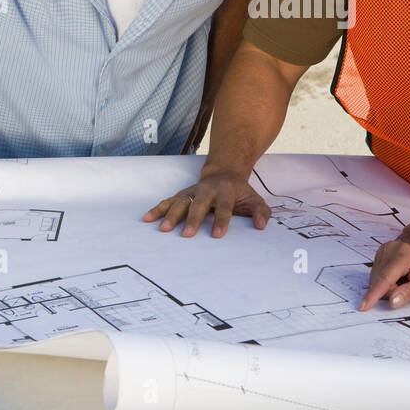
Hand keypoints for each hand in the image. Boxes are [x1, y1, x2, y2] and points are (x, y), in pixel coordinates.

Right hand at [141, 170, 270, 237]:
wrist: (225, 174)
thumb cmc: (240, 193)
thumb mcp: (254, 200)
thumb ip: (260, 212)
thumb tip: (262, 225)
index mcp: (226, 191)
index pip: (225, 207)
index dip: (221, 220)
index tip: (217, 235)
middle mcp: (207, 190)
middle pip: (199, 204)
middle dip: (192, 219)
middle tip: (187, 235)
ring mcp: (193, 192)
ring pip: (181, 202)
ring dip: (171, 215)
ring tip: (164, 229)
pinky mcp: (183, 195)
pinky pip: (168, 201)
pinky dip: (158, 209)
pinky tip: (147, 218)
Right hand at [358, 240, 409, 310]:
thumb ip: (408, 293)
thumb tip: (392, 302)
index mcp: (404, 254)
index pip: (385, 278)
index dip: (374, 294)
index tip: (364, 306)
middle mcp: (391, 248)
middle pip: (379, 279)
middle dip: (389, 291)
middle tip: (407, 287)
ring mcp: (385, 249)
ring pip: (376, 278)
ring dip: (387, 287)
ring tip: (405, 281)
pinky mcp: (382, 253)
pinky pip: (377, 275)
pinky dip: (386, 281)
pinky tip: (398, 278)